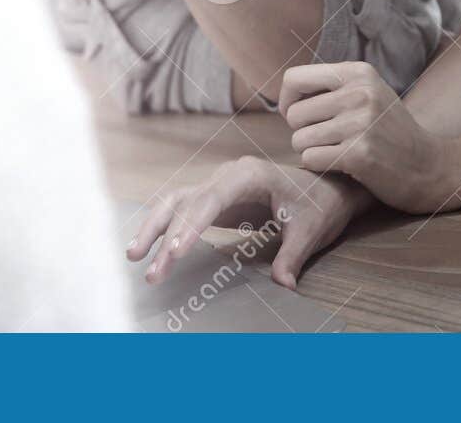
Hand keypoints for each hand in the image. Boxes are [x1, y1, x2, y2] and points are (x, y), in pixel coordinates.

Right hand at [127, 157, 373, 289]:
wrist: (326, 190)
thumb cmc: (318, 204)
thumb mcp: (310, 230)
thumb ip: (293, 256)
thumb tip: (283, 285)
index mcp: (249, 175)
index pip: (211, 199)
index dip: (191, 225)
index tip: (176, 253)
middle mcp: (227, 176)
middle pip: (184, 200)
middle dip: (163, 234)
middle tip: (151, 270)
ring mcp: (218, 187)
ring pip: (175, 203)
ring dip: (154, 229)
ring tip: (134, 258)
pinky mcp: (214, 202)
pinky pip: (182, 212)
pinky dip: (163, 229)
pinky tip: (147, 250)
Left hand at [281, 62, 456, 213]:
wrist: (428, 166)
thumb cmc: (389, 130)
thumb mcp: (368, 93)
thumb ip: (333, 86)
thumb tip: (286, 92)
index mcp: (358, 72)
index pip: (294, 78)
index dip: (287, 100)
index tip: (301, 116)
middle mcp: (359, 92)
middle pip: (294, 114)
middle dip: (303, 131)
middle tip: (328, 138)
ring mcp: (360, 123)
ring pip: (299, 139)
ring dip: (312, 151)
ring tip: (338, 150)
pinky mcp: (359, 153)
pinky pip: (310, 159)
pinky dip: (321, 165)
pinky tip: (343, 164)